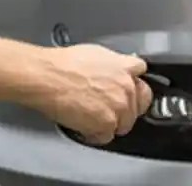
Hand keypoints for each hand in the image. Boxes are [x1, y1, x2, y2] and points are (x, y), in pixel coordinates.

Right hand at [35, 44, 152, 144]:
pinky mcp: (106, 124)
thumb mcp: (96, 54)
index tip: (129, 90)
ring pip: (125, 123)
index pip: (143, 78)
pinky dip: (96, 134)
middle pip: (139, 104)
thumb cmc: (64, 64)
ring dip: (112, 123)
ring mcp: (119, 107)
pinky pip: (107, 136)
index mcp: (125, 68)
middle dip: (127, 108)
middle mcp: (127, 88)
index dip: (134, 85)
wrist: (49, 78)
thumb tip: (113, 70)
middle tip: (112, 108)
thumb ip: (113, 64)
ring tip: (94, 118)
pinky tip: (85, 126)